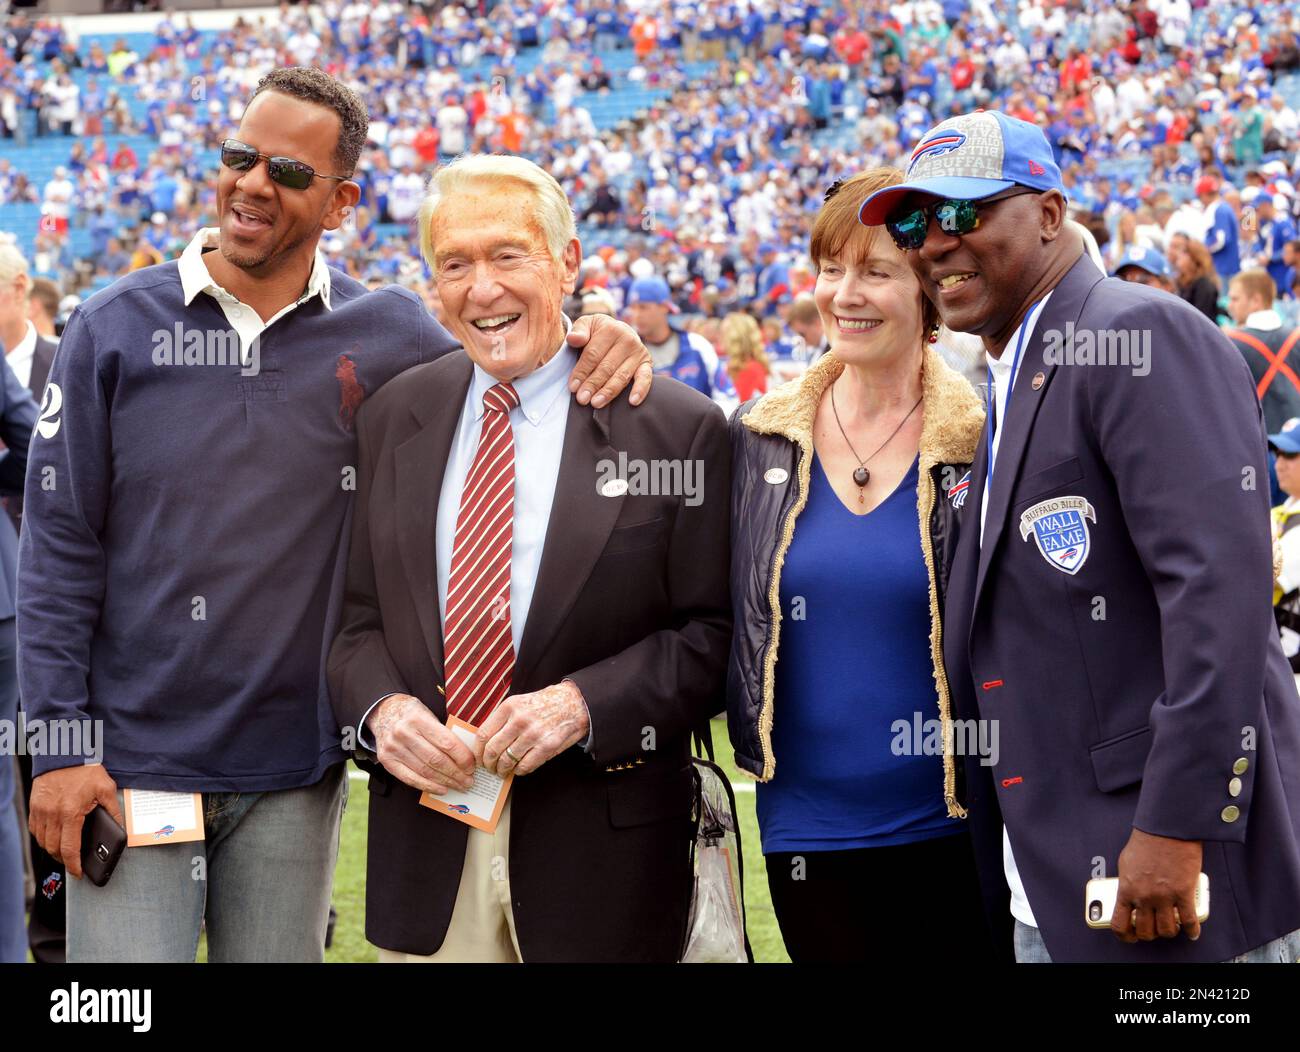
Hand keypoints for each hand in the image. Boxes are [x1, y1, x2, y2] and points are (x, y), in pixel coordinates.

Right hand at [29, 763, 121, 879]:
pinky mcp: (34, 807)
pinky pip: (35, 830)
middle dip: (64, 859)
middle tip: (74, 862)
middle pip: (54, 849)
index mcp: (71, 812)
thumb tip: (120, 829)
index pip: (69, 848)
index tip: (78, 872)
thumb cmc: (85, 769)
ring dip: (53, 849)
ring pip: (43, 842)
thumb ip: (114, 811)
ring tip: (65, 851)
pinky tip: (54, 836)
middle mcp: (52, 814)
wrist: (64, 753)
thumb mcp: (106, 788)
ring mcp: (40, 811)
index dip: (73, 865)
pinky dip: (44, 838)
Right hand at [368, 693, 475, 794]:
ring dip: (445, 782)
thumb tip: (466, 756)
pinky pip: (410, 778)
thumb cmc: (412, 714)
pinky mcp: (387, 760)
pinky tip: (441, 789)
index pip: (447, 743)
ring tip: (459, 786)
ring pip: (425, 771)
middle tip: (469, 781)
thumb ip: (444, 732)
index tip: (472, 766)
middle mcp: (404, 733)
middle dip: (456, 773)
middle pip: (436, 760)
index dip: (462, 758)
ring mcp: (394, 748)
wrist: (383, 712)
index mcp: (419, 718)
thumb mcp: (428, 714)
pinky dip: (428, 786)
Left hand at [476, 680, 590, 775]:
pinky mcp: (547, 746)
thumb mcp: (519, 702)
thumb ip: (502, 719)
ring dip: (502, 770)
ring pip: (507, 761)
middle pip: (493, 750)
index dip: (478, 751)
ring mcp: (534, 734)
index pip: (484, 734)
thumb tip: (485, 742)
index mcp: (509, 706)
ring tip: (503, 771)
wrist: (574, 702)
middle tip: (490, 768)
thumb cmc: (545, 703)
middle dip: (488, 764)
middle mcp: (520, 720)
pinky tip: (518, 769)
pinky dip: (518, 771)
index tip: (479, 758)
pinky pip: (524, 766)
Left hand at [566, 313, 653, 407]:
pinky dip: (640, 390)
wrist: (619, 331)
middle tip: (582, 399)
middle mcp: (627, 339)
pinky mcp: (647, 364)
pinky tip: (632, 402)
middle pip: (606, 367)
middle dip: (593, 385)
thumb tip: (573, 339)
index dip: (582, 372)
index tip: (573, 387)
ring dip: (609, 392)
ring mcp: (639, 353)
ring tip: (596, 403)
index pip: (593, 355)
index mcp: (611, 330)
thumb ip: (579, 332)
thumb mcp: (587, 325)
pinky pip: (645, 379)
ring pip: (622, 376)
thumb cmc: (599, 332)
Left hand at [1111, 828, 1203, 942]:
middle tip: (1154, 929)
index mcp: (1127, 889)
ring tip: (1171, 926)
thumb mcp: (1126, 864)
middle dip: (1150, 934)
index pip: (1120, 923)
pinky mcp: (1184, 893)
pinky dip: (1191, 930)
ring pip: (1167, 930)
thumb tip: (1129, 896)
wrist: (1166, 829)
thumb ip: (1128, 883)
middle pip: (1146, 931)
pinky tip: (1192, 932)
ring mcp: (1164, 897)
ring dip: (1170, 932)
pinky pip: (1189, 921)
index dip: (1125, 935)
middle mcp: (1144, 897)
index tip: (1130, 936)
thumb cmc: (1146, 842)